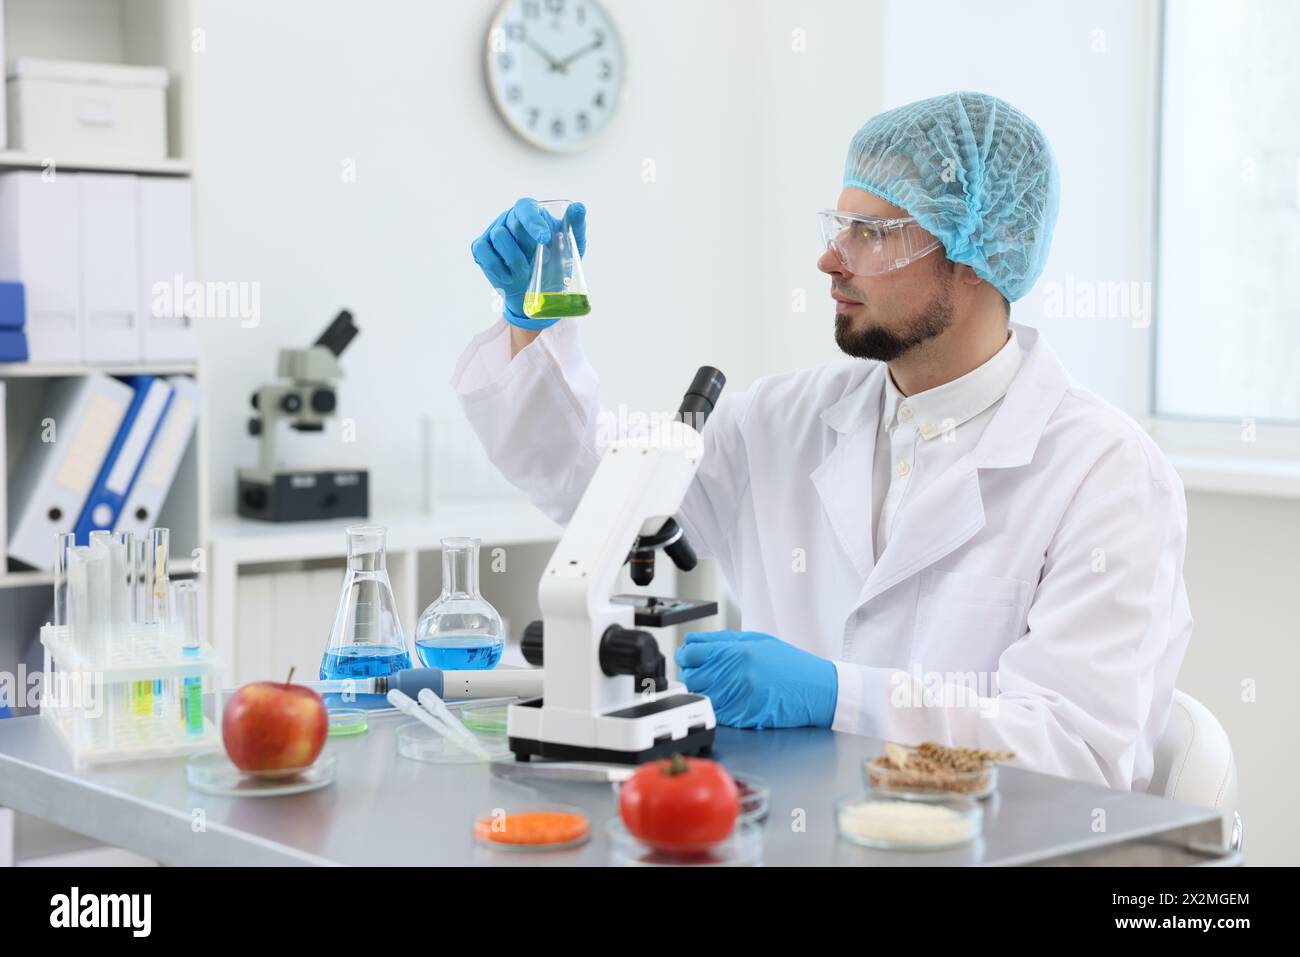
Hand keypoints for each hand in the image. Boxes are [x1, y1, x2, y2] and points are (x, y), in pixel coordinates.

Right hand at [470, 198, 586, 329]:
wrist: (536, 293)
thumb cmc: (555, 264)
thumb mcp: (571, 247)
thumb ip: (576, 226)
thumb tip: (578, 207)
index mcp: (530, 213)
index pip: (526, 207)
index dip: (533, 221)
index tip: (544, 239)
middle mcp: (509, 218)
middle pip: (512, 222)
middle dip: (526, 245)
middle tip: (536, 262)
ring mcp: (493, 232)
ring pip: (498, 236)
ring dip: (514, 258)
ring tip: (525, 273)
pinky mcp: (480, 248)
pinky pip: (483, 251)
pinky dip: (497, 267)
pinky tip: (509, 277)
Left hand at [675, 631, 837, 729]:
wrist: (817, 689)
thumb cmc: (790, 664)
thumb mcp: (757, 641)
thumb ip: (721, 640)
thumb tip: (692, 641)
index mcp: (737, 651)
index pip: (691, 653)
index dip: (686, 655)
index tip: (689, 657)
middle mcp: (734, 674)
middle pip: (691, 676)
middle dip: (695, 673)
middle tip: (707, 672)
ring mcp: (737, 698)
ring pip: (701, 696)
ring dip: (705, 691)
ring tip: (722, 685)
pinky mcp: (742, 717)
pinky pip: (716, 713)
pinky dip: (718, 706)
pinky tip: (732, 699)